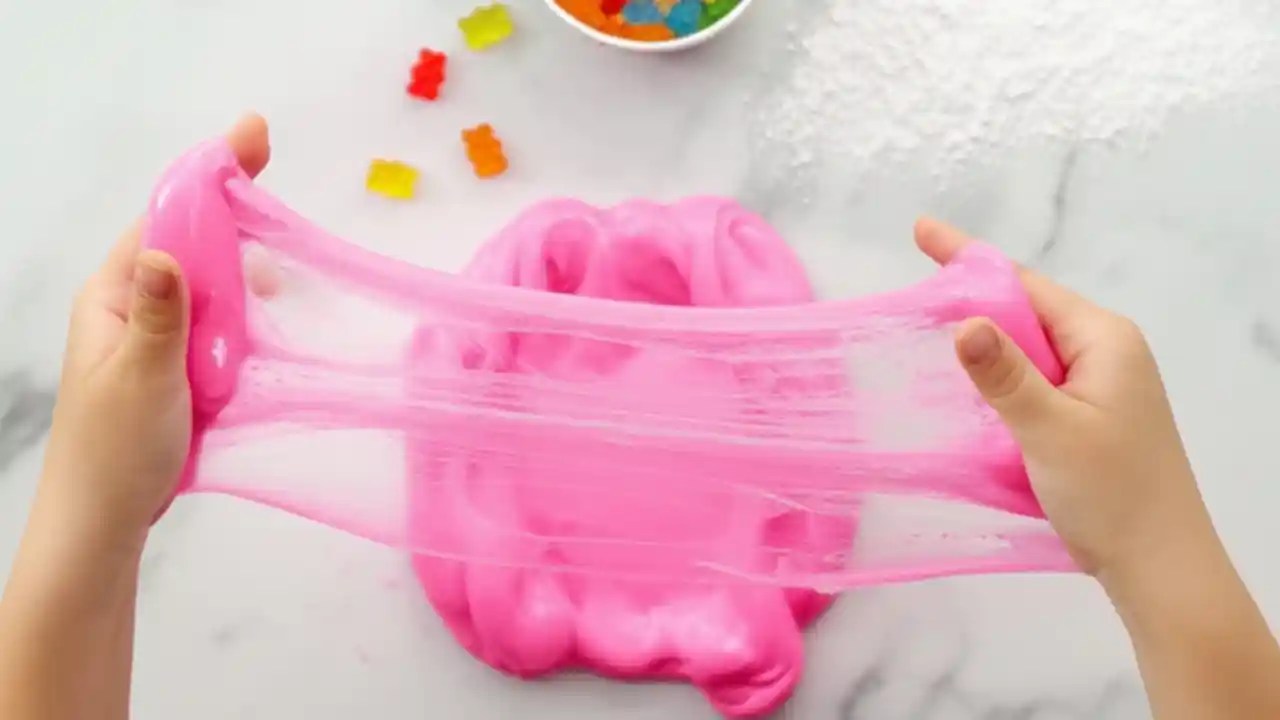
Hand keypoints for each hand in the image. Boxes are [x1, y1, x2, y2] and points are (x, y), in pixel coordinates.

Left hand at [35, 115, 270, 549]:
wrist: (104, 520)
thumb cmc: (114, 450)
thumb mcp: (139, 379)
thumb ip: (158, 316)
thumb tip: (167, 251)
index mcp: (114, 296)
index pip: (164, 218)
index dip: (210, 175)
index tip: (254, 137)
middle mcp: (132, 304)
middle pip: (187, 239)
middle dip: (234, 219)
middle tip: (281, 215)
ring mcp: (154, 334)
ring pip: (206, 280)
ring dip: (243, 273)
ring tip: (282, 279)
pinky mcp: (175, 364)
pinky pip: (215, 319)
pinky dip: (244, 312)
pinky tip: (269, 321)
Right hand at [914, 219, 1211, 581]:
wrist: (1159, 565)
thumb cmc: (1112, 493)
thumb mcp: (1049, 430)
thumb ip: (1005, 375)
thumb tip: (963, 322)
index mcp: (1103, 339)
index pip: (1025, 284)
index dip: (968, 259)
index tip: (921, 232)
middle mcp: (1105, 352)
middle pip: (1026, 310)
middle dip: (972, 299)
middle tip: (913, 294)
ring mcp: (1100, 385)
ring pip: (1028, 348)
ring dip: (985, 344)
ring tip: (927, 333)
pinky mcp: (1089, 416)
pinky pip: (1035, 380)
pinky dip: (1000, 378)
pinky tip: (967, 388)